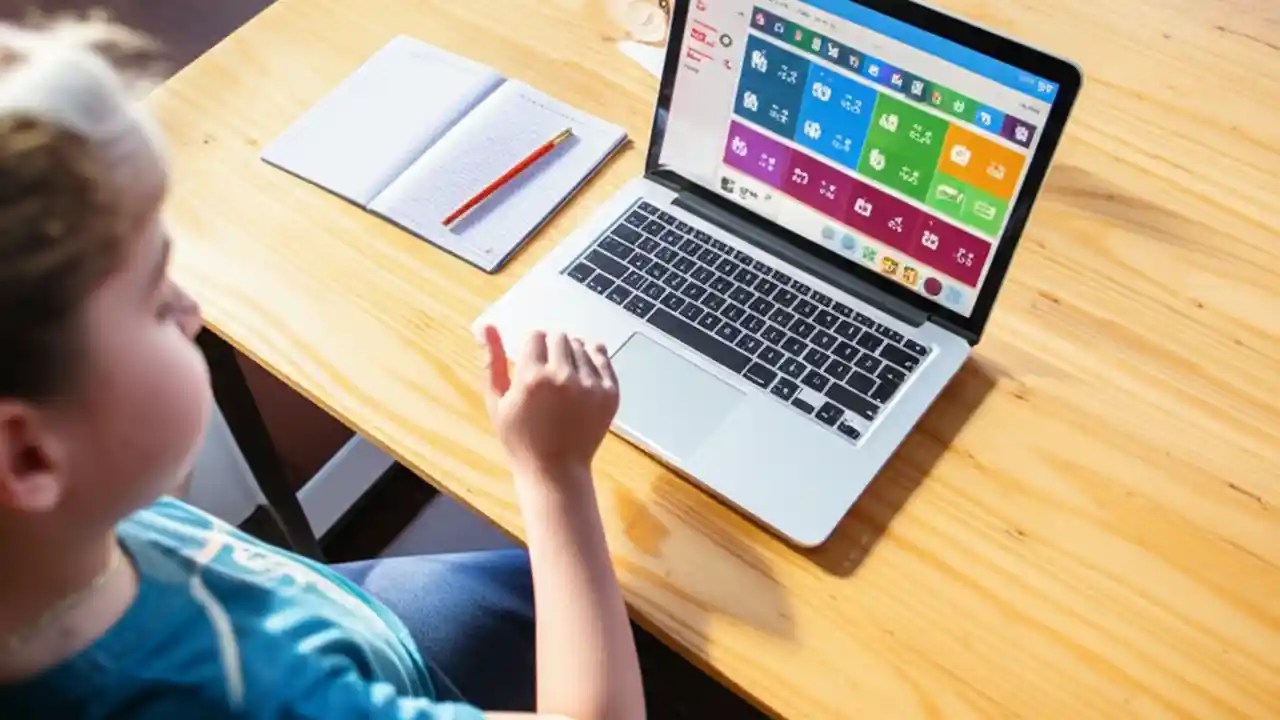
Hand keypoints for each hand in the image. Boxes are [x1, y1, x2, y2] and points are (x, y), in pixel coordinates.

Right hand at [478, 326, 619, 481]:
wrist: (555, 470)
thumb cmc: (519, 438)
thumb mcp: (497, 401)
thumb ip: (492, 361)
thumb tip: (486, 324)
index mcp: (532, 377)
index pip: (536, 336)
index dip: (531, 350)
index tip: (531, 367)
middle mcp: (563, 377)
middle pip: (559, 337)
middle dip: (551, 350)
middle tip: (547, 374)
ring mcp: (590, 385)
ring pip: (581, 346)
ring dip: (571, 356)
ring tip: (564, 381)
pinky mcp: (610, 393)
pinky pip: (602, 358)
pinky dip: (592, 361)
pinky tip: (581, 376)